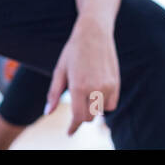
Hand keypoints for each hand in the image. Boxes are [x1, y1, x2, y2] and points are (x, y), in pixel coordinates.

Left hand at [46, 17, 120, 134]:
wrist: (94, 32)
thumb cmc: (73, 51)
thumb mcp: (59, 70)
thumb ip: (54, 94)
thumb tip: (48, 112)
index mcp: (78, 87)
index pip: (78, 117)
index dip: (73, 127)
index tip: (69, 132)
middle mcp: (95, 88)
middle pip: (89, 117)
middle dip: (81, 116)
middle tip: (75, 109)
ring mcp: (108, 86)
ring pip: (101, 111)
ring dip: (93, 108)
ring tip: (86, 94)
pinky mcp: (116, 83)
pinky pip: (112, 103)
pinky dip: (104, 103)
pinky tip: (96, 93)